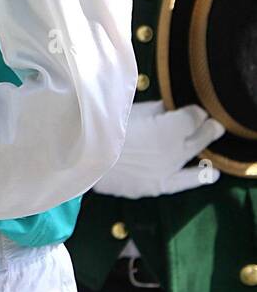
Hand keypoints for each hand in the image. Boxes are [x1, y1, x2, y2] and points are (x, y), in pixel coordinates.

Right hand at [92, 100, 224, 198]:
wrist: (79, 159)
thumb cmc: (99, 127)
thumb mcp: (126, 110)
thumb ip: (153, 108)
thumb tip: (169, 106)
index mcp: (167, 128)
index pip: (193, 116)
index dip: (192, 110)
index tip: (187, 108)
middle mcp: (174, 150)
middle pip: (201, 134)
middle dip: (205, 124)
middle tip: (207, 120)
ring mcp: (169, 169)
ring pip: (197, 154)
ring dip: (204, 142)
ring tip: (208, 136)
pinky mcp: (159, 185)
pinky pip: (186, 181)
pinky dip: (200, 176)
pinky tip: (211, 173)